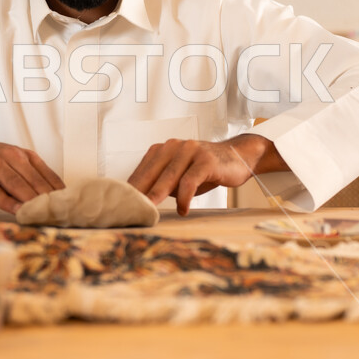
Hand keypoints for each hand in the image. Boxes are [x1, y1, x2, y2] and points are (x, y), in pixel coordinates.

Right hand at [0, 130, 63, 213]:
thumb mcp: (11, 159)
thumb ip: (29, 175)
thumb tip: (53, 198)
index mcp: (22, 154)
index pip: (47, 175)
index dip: (61, 193)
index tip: (73, 208)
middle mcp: (10, 156)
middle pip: (35, 181)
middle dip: (51, 201)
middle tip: (64, 217)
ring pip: (18, 185)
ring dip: (32, 202)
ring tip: (46, 217)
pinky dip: (8, 203)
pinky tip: (18, 212)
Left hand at [127, 134, 286, 215]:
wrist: (237, 157)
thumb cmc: (204, 170)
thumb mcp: (180, 175)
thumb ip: (162, 184)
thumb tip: (140, 204)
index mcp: (162, 149)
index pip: (142, 171)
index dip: (131, 189)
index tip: (121, 205)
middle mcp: (174, 146)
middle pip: (151, 173)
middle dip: (139, 193)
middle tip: (129, 211)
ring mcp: (190, 150)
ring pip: (168, 176)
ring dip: (157, 196)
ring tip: (150, 211)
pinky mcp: (205, 160)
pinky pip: (190, 180)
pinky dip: (185, 197)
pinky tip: (183, 210)